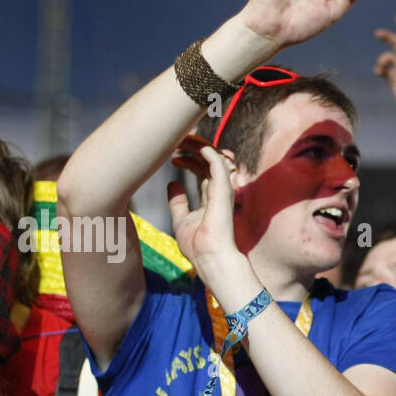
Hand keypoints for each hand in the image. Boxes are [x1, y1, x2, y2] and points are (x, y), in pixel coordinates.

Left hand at [167, 147, 243, 279]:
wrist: (209, 257)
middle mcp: (219, 190)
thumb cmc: (198, 245)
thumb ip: (178, 203)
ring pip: (214, 157)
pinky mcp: (223, 189)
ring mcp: (222, 189)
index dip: (190, 160)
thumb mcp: (181, 220)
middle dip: (194, 147)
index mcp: (211, 197)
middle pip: (209, 160)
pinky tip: (194, 145)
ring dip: (198, 144)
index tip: (173, 158)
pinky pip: (217, 162)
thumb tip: (172, 184)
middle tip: (177, 140)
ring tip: (182, 138)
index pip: (204, 170)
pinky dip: (207, 150)